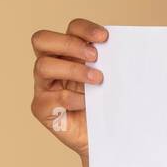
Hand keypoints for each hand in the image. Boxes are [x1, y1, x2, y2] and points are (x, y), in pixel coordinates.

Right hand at [30, 19, 108, 159]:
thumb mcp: (111, 78)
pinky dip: (73, 98)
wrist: (106, 137)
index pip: (71, 29)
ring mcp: (43, 86)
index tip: (104, 38)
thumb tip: (124, 46)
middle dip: (70, 44)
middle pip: (42, 40)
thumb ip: (109, 61)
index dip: (84, 29)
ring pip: (43, 66)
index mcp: (69, 52)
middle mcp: (52, 65)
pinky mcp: (41, 107)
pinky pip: (52, 97)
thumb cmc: (108, 104)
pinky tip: (88, 104)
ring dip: (73, 70)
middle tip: (94, 57)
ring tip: (97, 80)